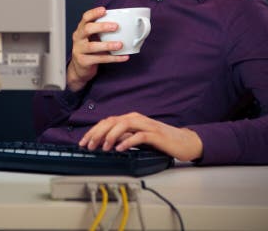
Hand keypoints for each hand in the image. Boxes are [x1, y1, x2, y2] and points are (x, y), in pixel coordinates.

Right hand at [67, 6, 129, 91]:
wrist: (80, 68)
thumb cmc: (89, 50)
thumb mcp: (92, 38)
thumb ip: (101, 31)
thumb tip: (123, 25)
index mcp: (81, 30)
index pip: (85, 18)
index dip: (94, 13)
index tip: (104, 10)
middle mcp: (78, 38)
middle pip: (87, 29)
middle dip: (101, 27)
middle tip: (115, 26)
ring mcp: (79, 50)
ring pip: (92, 46)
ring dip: (107, 45)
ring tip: (120, 44)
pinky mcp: (84, 62)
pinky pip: (99, 59)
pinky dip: (113, 58)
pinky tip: (123, 57)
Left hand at [78, 112, 203, 161]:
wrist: (183, 142)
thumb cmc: (161, 140)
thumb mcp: (137, 137)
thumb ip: (123, 136)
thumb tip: (105, 142)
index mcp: (130, 118)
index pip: (107, 121)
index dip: (93, 131)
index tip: (84, 141)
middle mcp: (136, 119)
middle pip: (111, 121)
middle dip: (97, 133)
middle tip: (89, 145)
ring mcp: (146, 125)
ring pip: (123, 125)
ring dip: (110, 136)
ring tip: (103, 147)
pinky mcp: (155, 134)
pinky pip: (139, 136)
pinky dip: (128, 141)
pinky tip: (120, 148)